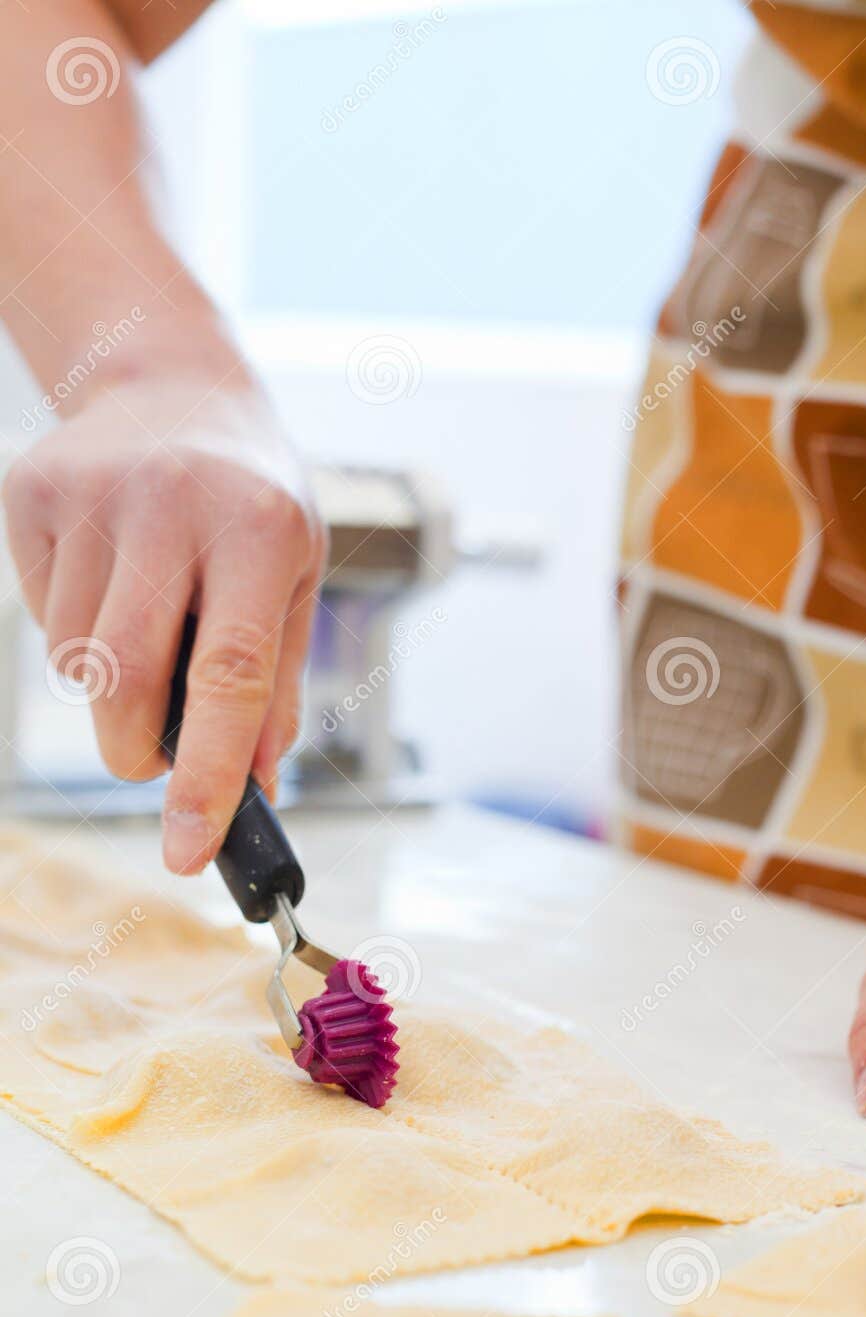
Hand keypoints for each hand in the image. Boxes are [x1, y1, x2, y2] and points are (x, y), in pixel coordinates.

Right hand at [3, 369, 324, 873]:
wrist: (173, 382)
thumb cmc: (251, 500)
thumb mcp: (296, 576)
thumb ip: (279, 686)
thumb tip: (254, 789)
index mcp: (260, 530)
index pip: (231, 674)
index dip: (209, 774)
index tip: (190, 849)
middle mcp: (175, 505)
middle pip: (127, 679)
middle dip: (135, 750)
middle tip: (155, 757)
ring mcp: (94, 494)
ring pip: (77, 660)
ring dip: (110, 687)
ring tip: (148, 625)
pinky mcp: (32, 493)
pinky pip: (43, 618)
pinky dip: (76, 633)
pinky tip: (109, 581)